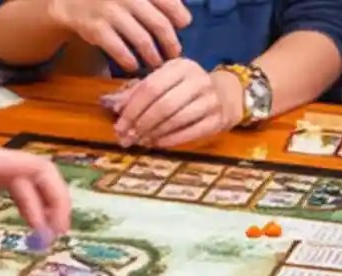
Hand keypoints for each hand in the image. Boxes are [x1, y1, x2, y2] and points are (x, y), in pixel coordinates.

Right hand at [46, 0, 190, 72]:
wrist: (71, 1)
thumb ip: (158, 1)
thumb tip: (186, 20)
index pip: (168, 1)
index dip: (179, 15)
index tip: (183, 25)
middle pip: (159, 24)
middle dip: (170, 43)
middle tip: (174, 53)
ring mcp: (111, 13)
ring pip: (142, 40)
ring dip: (153, 56)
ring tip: (157, 63)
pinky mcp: (97, 29)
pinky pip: (120, 51)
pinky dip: (130, 61)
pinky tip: (134, 65)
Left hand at [114, 59, 241, 148]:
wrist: (228, 94)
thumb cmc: (188, 88)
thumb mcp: (165, 81)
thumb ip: (139, 91)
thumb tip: (113, 106)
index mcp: (180, 66)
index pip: (150, 87)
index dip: (131, 108)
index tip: (119, 125)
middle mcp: (197, 80)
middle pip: (162, 104)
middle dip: (141, 124)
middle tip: (127, 138)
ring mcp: (210, 100)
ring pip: (176, 119)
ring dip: (154, 133)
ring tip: (140, 142)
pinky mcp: (218, 119)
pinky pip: (190, 132)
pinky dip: (171, 140)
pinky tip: (157, 143)